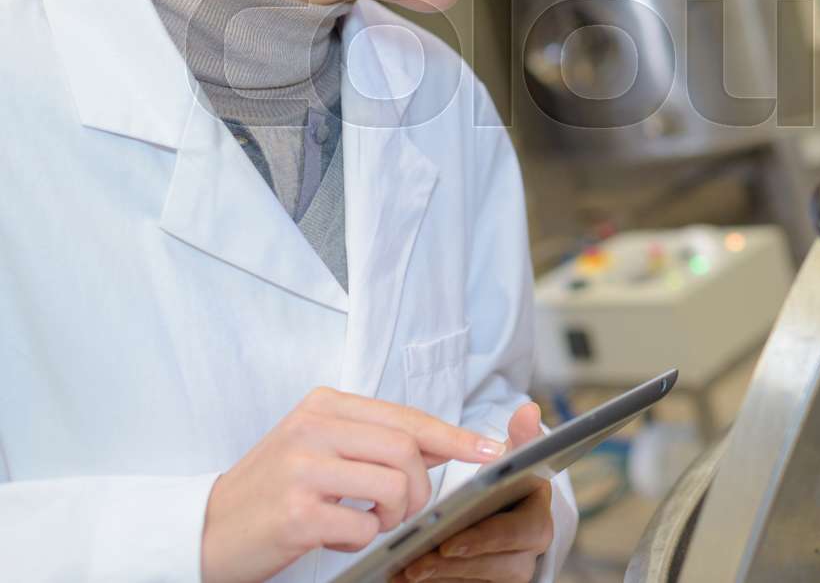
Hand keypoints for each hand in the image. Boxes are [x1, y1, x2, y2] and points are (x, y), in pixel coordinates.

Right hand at [200, 386, 507, 582]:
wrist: (206, 529)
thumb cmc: (274, 489)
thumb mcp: (321, 447)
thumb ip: (377, 440)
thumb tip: (448, 442)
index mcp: (324, 405)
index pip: (406, 418)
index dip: (454, 436)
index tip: (488, 450)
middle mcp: (313, 428)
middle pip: (407, 451)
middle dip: (421, 488)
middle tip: (404, 509)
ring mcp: (302, 469)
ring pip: (393, 486)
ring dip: (393, 516)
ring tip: (369, 522)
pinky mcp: (295, 512)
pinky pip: (362, 527)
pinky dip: (360, 539)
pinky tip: (336, 535)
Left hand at [401, 403, 554, 581]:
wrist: (503, 511)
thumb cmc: (507, 483)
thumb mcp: (516, 458)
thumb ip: (521, 436)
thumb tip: (528, 409)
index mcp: (538, 521)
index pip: (519, 534)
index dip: (486, 539)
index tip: (450, 542)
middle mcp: (528, 554)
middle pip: (496, 566)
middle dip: (455, 565)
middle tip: (419, 561)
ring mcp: (506, 575)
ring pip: (475, 581)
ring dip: (440, 577)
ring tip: (405, 567)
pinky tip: (402, 576)